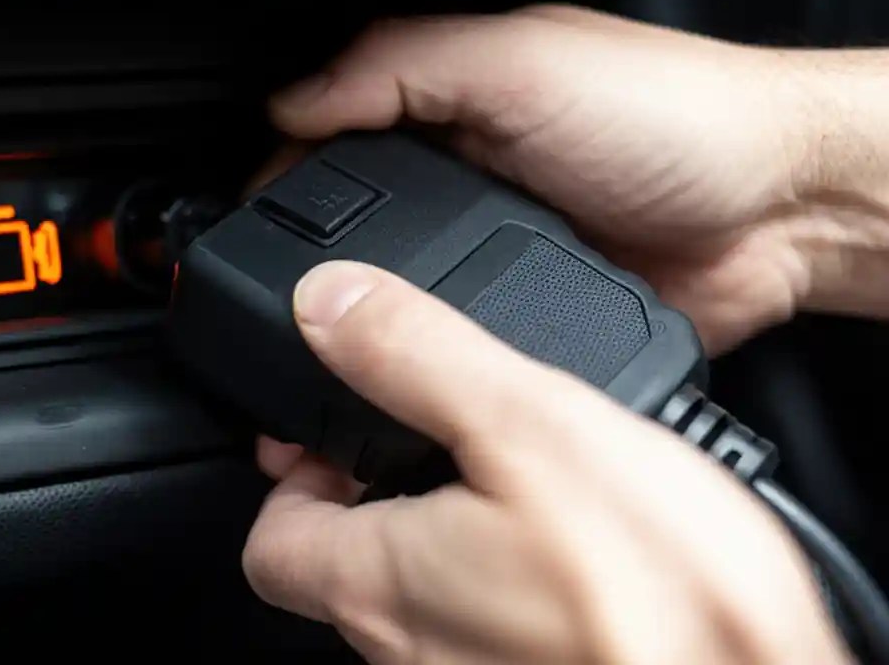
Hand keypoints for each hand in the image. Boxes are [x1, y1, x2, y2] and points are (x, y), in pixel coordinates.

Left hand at [243, 260, 850, 662]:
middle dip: (368, 493)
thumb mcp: (532, 425)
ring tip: (501, 468)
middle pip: (339, 566)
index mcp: (380, 581)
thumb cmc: (665, 591)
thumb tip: (329, 303)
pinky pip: (487, 622)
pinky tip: (565, 534)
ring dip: (438, 529)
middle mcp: (408, 650)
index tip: (330, 426)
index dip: (288, 477)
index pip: (268, 541)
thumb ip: (415, 358)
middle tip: (423, 433)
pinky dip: (500, 570)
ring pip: (415, 596)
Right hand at [268, 5, 888, 353]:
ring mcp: (488, 258)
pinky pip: (448, 342)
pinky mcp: (519, 322)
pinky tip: (392, 366)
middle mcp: (462, 182)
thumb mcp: (522, 64)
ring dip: (352, 319)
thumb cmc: (672, 116)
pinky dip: (414, 355)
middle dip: (302, 262)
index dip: (279, 175)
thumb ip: (402, 69)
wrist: (778, 214)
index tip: (240, 222)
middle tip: (264, 304)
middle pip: (351, 225)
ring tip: (307, 352)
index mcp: (449, 108)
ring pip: (393, 293)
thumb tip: (292, 98)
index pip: (333, 137)